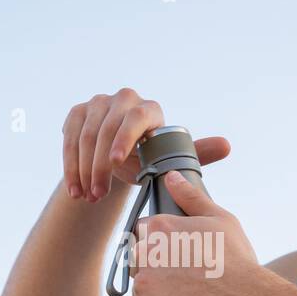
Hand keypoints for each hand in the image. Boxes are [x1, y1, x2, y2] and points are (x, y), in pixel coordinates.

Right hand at [61, 88, 230, 201]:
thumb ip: (196, 153)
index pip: (137, 116)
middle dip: (99, 165)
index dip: (124, 139)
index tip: (115, 165)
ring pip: (85, 135)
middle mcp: (123, 99)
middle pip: (106, 128)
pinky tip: (74, 188)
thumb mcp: (171, 158)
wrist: (120, 161)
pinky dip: (69, 165)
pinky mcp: (77, 113)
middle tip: (98, 194)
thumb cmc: (151, 159)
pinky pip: (69, 138)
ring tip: (87, 196)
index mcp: (150, 109)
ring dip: (82, 169)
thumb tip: (227, 146)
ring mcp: (97, 104)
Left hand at [129, 170, 261, 295]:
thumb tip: (172, 177)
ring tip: (188, 295)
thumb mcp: (220, 220)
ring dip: (158, 291)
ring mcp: (143, 285)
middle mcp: (145, 253)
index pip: (144, 229)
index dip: (162, 241)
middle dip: (156, 265)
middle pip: (139, 258)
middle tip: (186, 276)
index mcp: (159, 227)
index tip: (180, 252)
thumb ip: (191, 197)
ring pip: (142, 287)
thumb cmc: (236, 260)